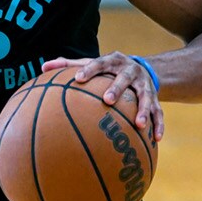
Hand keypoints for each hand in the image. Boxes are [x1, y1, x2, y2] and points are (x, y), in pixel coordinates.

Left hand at [41, 53, 163, 141]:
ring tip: (139, 125)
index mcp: (113, 61)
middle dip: (117, 88)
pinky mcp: (156, 98)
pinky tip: (155, 139)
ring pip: (146, 96)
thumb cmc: (107, 70)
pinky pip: (159, 112)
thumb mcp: (92, 63)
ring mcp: (144, 85)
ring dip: (143, 110)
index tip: (78, 79)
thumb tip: (42, 67)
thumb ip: (68, 65)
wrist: (141, 68)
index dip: (90, 70)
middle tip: (107, 100)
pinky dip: (159, 124)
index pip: (99, 63)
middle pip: (124, 78)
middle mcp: (130, 71)